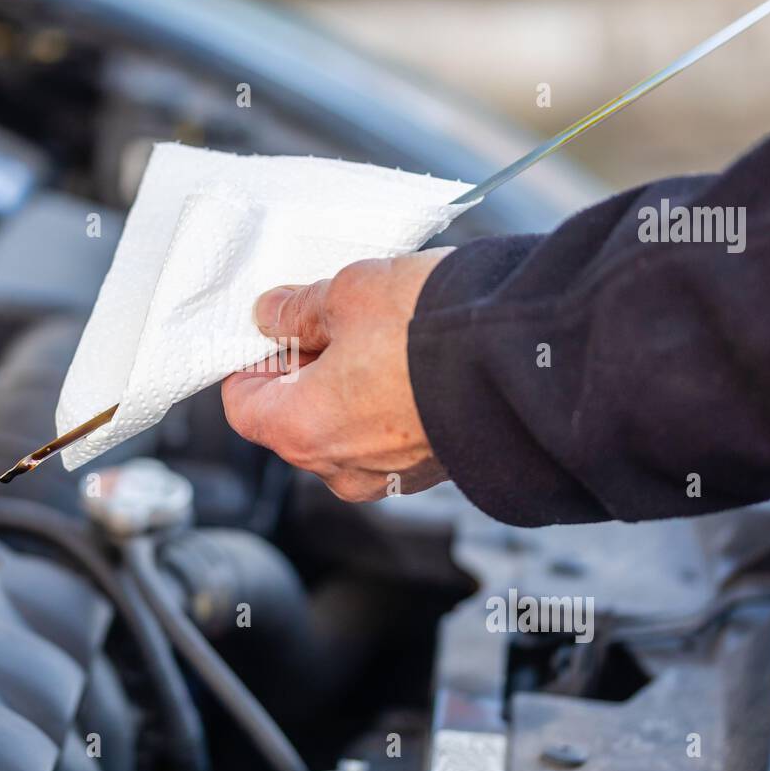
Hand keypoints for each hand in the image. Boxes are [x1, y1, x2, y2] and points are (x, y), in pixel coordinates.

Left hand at [221, 248, 453, 501]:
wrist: (527, 359)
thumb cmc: (430, 331)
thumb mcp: (348, 294)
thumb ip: (300, 309)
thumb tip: (274, 313)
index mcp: (300, 430)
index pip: (243, 406)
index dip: (250, 363)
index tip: (269, 330)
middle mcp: (339, 467)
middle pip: (293, 421)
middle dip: (303, 371)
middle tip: (328, 321)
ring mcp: (388, 476)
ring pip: (343, 431)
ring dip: (348, 388)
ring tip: (378, 336)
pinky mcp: (431, 470)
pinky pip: (389, 438)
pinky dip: (389, 405)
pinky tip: (412, 362)